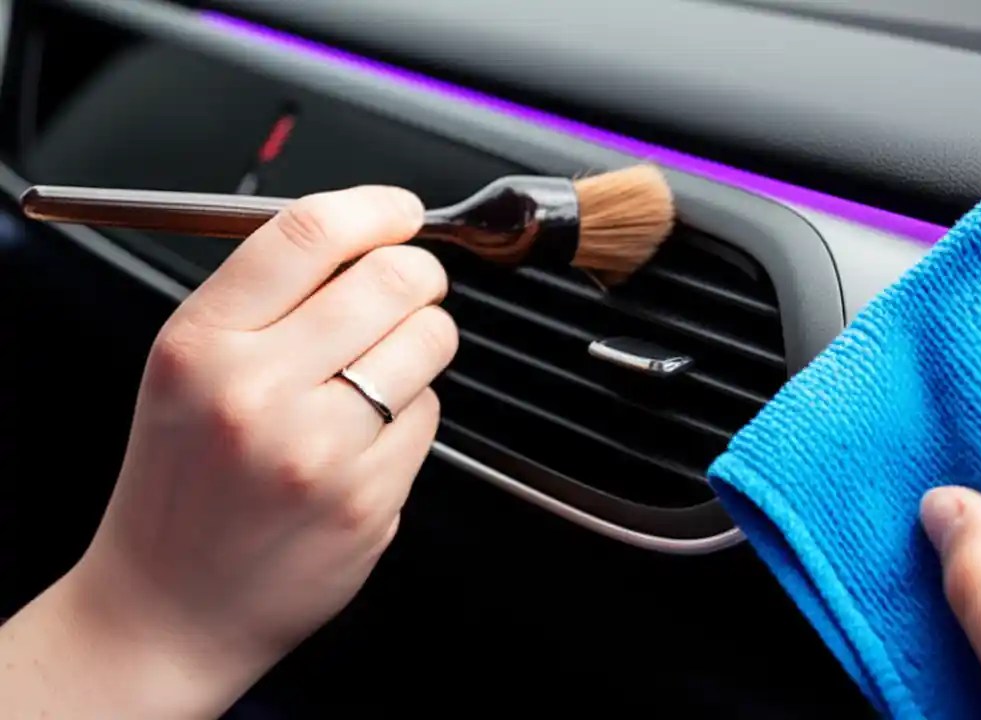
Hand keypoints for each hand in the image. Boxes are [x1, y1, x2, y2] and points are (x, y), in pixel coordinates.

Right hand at [0, 185, 456, 717]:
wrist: (169, 607)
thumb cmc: (180, 483)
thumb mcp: (184, 369)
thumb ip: (264, 298)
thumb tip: (362, 239)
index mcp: (202, 345)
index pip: (309, 233)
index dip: (375, 207)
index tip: (399, 211)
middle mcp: (259, 392)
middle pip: (393, 280)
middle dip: (419, 273)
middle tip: (410, 287)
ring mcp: (319, 450)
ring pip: (428, 343)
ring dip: (423, 340)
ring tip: (383, 367)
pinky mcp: (369, 499)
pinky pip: (429, 416)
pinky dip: (413, 412)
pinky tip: (366, 437)